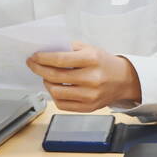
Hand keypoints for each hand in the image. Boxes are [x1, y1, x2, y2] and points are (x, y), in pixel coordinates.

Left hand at [26, 41, 141, 111]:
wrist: (124, 80)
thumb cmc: (104, 63)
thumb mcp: (90, 48)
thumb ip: (69, 48)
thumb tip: (46, 51)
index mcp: (92, 60)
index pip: (60, 59)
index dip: (43, 58)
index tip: (34, 57)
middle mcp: (92, 78)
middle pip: (55, 76)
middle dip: (39, 69)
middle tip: (33, 64)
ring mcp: (90, 95)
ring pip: (56, 91)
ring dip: (46, 83)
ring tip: (46, 77)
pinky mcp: (89, 107)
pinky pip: (62, 104)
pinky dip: (54, 96)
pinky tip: (55, 88)